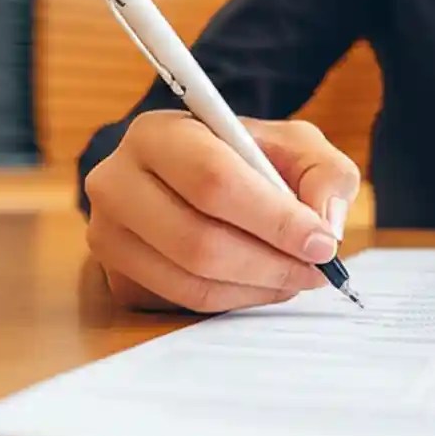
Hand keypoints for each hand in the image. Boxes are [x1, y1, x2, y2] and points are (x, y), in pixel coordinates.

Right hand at [84, 111, 359, 312]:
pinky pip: (183, 302)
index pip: (213, 181)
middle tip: (318, 268)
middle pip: (198, 240)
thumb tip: (325, 225)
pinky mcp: (118, 277)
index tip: (321, 241)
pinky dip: (236, 300)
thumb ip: (325, 173)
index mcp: (158, 134)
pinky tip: (263, 282)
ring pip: (191, 280)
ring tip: (297, 275)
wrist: (198, 176)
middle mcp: (117, 182)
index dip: (274, 218)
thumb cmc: (247, 157)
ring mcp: (109, 234)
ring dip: (258, 287)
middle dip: (271, 262)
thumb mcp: (297, 146)